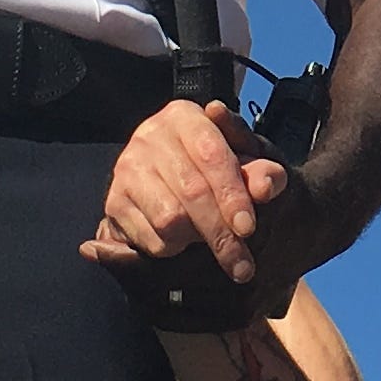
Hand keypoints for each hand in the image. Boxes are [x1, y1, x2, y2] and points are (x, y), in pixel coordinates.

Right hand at [81, 99, 283, 284]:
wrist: (165, 179)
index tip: (248, 227)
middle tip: (241, 263)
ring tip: (206, 236)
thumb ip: (261, 173)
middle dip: (221, 232)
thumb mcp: (244, 163)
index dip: (232, 194)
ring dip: (195, 238)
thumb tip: (265, 185)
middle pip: (191, 191)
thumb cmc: (213, 168)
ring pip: (169, 218)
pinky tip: (182, 239)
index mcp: (185, 117)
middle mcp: (150, 136)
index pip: (211, 155)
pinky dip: (173, 248)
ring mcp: (127, 168)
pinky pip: (150, 238)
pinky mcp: (114, 201)